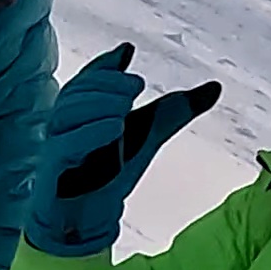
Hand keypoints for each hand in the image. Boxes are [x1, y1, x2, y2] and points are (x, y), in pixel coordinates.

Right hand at [26, 45, 219, 257]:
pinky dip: (90, 133)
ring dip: (100, 104)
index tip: (127, 53)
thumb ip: (176, 110)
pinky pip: (65, 145)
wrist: (90, 216)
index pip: (87, 78)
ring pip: (68, 113)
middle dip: (108, 83)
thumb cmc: (110, 171)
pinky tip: (116, 127)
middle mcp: (64, 124)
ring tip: (126, 107)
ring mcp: (57, 145)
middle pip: (77, 91)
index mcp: (82, 109)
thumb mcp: (149, 133)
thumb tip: (215, 86)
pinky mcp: (54, 169)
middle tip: (137, 87)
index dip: (105, 64)